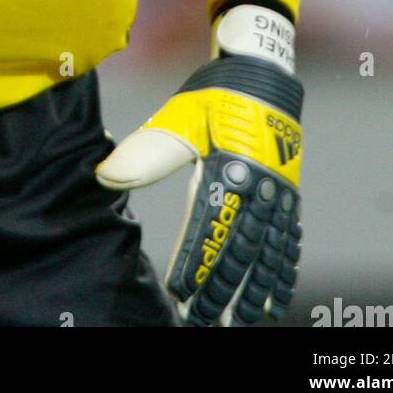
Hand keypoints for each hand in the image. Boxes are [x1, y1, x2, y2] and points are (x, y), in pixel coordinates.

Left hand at [95, 47, 301, 325]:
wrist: (261, 72)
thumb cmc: (214, 95)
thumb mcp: (178, 117)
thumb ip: (146, 151)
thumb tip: (105, 175)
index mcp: (228, 169)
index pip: (209, 227)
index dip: (195, 262)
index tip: (179, 292)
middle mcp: (257, 186)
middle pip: (239, 248)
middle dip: (221, 288)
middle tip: (202, 319)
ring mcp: (277, 191)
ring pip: (266, 250)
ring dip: (254, 288)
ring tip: (242, 320)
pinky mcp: (287, 192)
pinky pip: (287, 238)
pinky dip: (281, 269)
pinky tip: (275, 293)